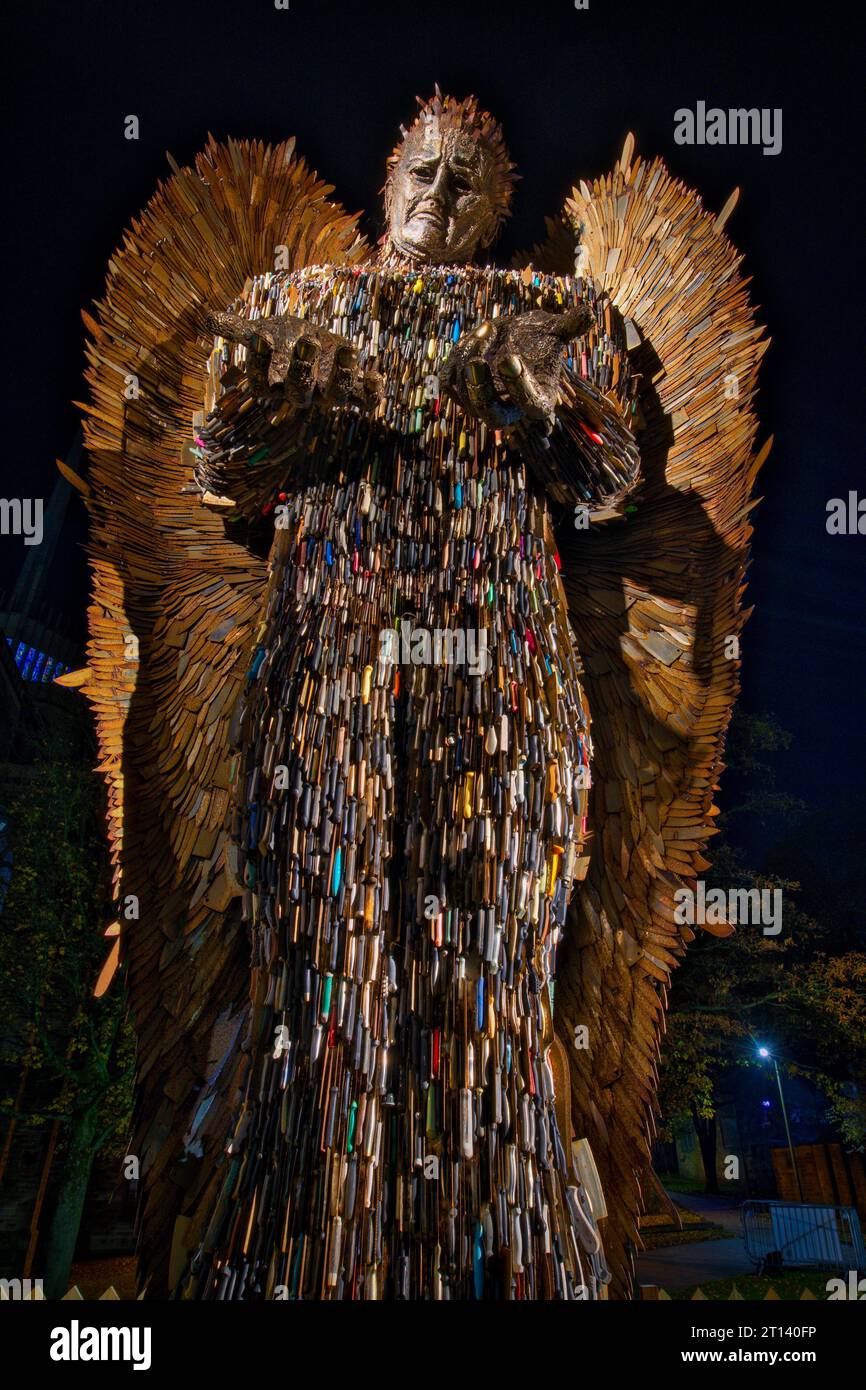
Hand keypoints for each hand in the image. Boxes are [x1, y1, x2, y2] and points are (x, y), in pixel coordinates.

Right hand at [205, 310, 381, 408]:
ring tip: (348, 349)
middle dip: (302, 370)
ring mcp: (328, 394)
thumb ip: (238, 329)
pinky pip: (365, 401)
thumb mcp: (262, 331)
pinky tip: (376, 375)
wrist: (318, 350)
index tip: (260, 337)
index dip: (259, 363)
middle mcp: (300, 394)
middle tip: (306, 342)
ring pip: (335, 397)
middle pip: (298, 393)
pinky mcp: (354, 391)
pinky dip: (373, 392)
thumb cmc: (284, 343)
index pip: (260, 383)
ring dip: (343, 376)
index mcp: (274, 383)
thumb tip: (206, 317)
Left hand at [442, 304, 592, 431]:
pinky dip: (458, 357)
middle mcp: (509, 409)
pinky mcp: (461, 390)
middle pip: (491, 416)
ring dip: (471, 357)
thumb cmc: (539, 339)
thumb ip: (570, 325)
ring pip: (465, 392)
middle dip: (480, 391)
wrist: (515, 339)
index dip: (518, 385)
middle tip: (475, 363)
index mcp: (538, 402)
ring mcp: (482, 404)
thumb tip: (589, 314)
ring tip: (490, 327)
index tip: (509, 357)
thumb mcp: (556, 330)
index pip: (529, 405)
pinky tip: (477, 336)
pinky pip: (450, 381)